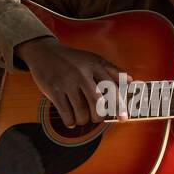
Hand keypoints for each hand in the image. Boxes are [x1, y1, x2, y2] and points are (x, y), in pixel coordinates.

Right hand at [17, 37, 132, 127]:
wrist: (44, 52)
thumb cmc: (72, 59)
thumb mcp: (92, 59)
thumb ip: (111, 70)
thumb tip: (130, 80)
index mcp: (94, 66)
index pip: (111, 89)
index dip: (119, 106)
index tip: (123, 118)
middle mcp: (82, 73)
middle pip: (97, 104)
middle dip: (98, 116)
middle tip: (96, 118)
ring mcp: (67, 82)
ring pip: (81, 111)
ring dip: (83, 120)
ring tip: (82, 119)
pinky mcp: (53, 90)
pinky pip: (66, 113)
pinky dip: (70, 122)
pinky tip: (71, 121)